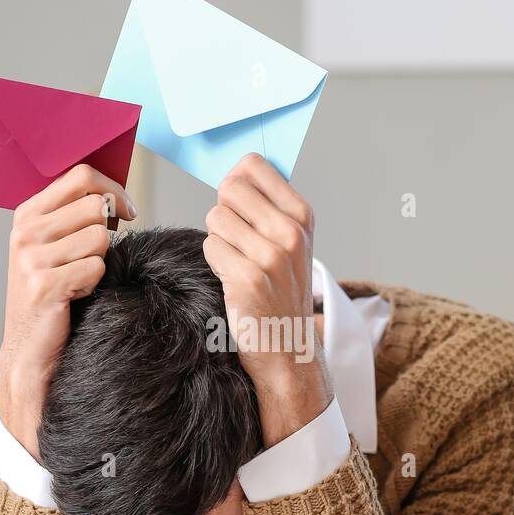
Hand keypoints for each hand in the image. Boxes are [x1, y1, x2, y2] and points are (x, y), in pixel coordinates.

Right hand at [0, 165, 136, 459]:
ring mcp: (31, 258)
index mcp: (27, 213)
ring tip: (80, 278)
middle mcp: (25, 231)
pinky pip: (95, 268)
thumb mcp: (54, 246)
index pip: (81, 176)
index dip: (113, 188)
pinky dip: (95, 282)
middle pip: (96, 206)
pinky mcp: (43, 284)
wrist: (29, 347)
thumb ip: (74, 214)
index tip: (126, 210)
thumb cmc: (50, 293)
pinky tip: (76, 295)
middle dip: (111, 229)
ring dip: (100, 260)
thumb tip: (115, 191)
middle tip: (103, 253)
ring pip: (99, 238)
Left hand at [203, 153, 333, 447]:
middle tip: (238, 240)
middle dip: (224, 211)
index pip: (253, 166)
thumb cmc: (282, 291)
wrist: (289, 348)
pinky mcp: (247, 278)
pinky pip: (211, 248)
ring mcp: (270, 256)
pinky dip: (216, 262)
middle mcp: (289, 232)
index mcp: (302, 216)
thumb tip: (236, 172)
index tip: (240, 205)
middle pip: (229, 189)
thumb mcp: (291, 243)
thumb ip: (270, 206)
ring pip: (216, 219)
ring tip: (239, 262)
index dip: (236, 183)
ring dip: (219, 240)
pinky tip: (234, 280)